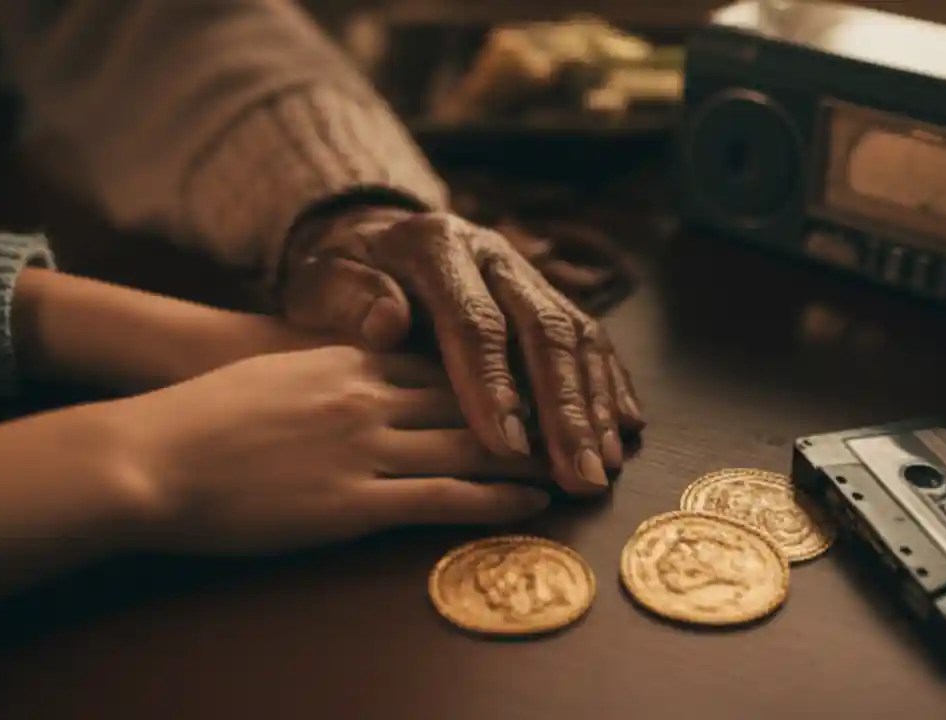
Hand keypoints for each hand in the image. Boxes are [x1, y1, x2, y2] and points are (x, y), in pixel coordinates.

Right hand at [120, 346, 550, 552]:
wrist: (151, 456)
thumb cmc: (199, 416)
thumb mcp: (271, 371)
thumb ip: (324, 369)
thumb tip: (354, 374)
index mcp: (346, 359)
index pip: (444, 358)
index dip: (498, 370)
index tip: (539, 377)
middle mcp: (368, 395)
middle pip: (472, 395)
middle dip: (531, 407)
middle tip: (580, 418)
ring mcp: (365, 447)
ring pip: (472, 443)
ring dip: (531, 452)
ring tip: (574, 461)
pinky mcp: (354, 502)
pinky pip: (443, 497)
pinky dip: (497, 499)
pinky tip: (532, 502)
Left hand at [279, 208, 644, 496]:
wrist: (371, 241)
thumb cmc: (341, 278)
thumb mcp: (322, 282)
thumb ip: (348, 299)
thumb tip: (388, 325)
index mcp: (438, 248)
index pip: (476, 321)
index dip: (495, 386)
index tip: (508, 449)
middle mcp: (494, 256)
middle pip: (543, 330)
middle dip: (564, 409)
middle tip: (578, 474)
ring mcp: (527, 275)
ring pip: (577, 337)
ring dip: (594, 406)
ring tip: (604, 467)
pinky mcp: (547, 296)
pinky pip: (589, 339)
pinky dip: (609, 384)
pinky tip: (624, 429)